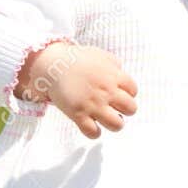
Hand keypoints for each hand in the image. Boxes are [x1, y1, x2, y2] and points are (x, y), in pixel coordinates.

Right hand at [18, 41, 136, 139]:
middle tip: (114, 107)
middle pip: (131, 109)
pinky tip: (91, 126)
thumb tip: (121, 72)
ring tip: (106, 119)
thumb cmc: (76, 59)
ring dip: (114, 124)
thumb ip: (113, 64)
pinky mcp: (78, 114)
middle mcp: (106, 91)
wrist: (53, 65)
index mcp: (113, 76)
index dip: (128, 93)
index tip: (118, 93)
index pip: (133, 91)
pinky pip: (93, 133)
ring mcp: (93, 104)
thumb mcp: (100, 55)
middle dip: (125, 110)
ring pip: (117, 125)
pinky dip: (94, 133)